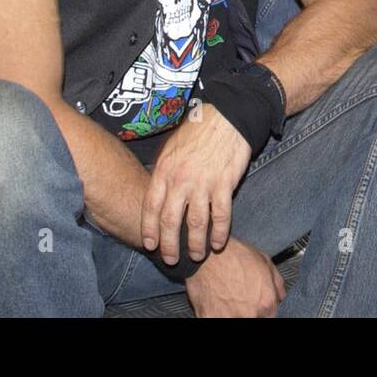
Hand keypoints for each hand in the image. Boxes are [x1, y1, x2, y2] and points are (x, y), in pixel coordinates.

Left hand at [141, 103, 250, 265]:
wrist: (226, 117)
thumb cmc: (198, 130)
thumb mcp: (171, 147)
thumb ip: (164, 172)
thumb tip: (158, 193)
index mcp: (164, 171)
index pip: (151, 207)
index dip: (150, 229)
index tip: (150, 245)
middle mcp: (181, 180)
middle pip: (171, 221)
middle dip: (170, 244)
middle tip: (171, 259)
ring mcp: (203, 183)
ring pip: (196, 223)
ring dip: (195, 244)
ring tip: (196, 255)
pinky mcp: (224, 184)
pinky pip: (221, 215)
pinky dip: (220, 232)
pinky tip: (218, 242)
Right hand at [185, 237, 286, 317]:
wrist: (207, 254)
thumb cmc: (235, 255)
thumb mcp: (264, 261)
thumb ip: (277, 283)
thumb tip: (281, 296)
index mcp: (266, 302)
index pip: (272, 318)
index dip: (265, 312)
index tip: (259, 306)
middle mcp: (250, 314)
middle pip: (254, 320)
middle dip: (249, 313)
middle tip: (240, 300)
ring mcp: (229, 319)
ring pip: (235, 322)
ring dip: (233, 315)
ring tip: (228, 301)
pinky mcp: (209, 319)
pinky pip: (216, 321)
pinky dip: (217, 314)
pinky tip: (216, 303)